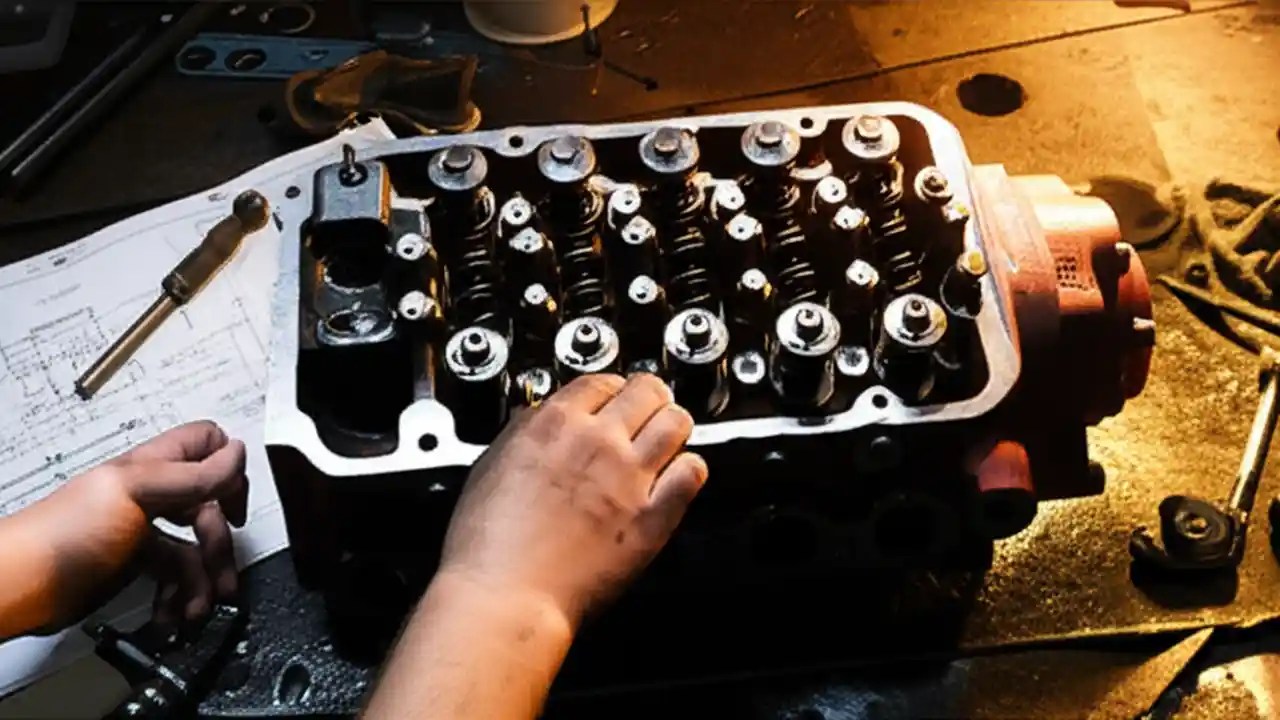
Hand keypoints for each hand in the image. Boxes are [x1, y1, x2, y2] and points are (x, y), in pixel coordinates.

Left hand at [34, 421, 247, 630]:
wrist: (23, 587)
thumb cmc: (66, 534)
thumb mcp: (135, 492)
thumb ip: (191, 474)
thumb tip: (237, 455)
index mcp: (153, 466)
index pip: (206, 443)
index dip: (228, 468)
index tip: (232, 504)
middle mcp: (153, 493)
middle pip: (210, 506)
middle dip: (219, 543)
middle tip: (221, 572)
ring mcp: (144, 530)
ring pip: (196, 547)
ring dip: (204, 579)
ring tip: (198, 608)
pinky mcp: (136, 563)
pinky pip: (174, 576)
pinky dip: (180, 597)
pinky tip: (173, 613)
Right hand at [438, 373, 707, 630]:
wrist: (507, 595)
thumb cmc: (488, 544)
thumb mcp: (490, 466)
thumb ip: (523, 434)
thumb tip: (538, 418)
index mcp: (555, 424)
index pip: (602, 380)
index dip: (612, 389)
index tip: (614, 398)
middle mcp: (598, 441)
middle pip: (647, 391)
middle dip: (650, 397)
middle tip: (648, 409)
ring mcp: (631, 477)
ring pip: (677, 422)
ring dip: (674, 425)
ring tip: (668, 436)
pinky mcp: (654, 515)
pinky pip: (693, 472)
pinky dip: (690, 468)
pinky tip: (679, 475)